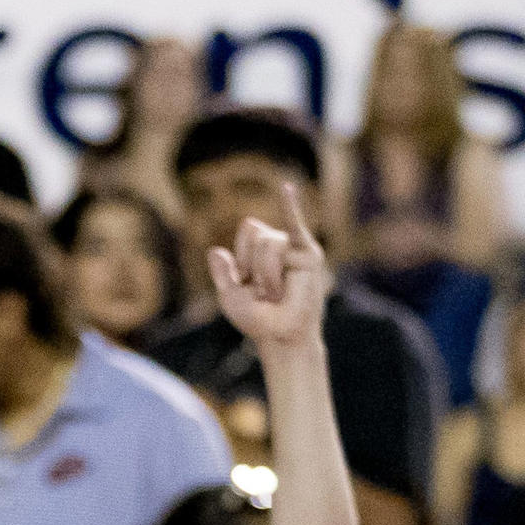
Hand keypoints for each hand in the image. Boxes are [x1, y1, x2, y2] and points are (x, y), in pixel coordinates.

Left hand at [206, 182, 334, 353]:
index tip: (247, 281)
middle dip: (255, 266)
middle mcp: (279, 243)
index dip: (242, 256)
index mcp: (259, 248)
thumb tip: (215, 250)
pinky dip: (291, 206)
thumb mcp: (230, 295)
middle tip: (265, 291)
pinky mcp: (309, 256)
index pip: (248, 230)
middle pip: (258, 235)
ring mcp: (295, 247)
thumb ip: (222, 272)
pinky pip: (297, 226)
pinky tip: (287, 188)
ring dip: (267, 274)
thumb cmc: (257, 318)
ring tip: (276, 293)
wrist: (279, 335)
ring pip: (271, 244)